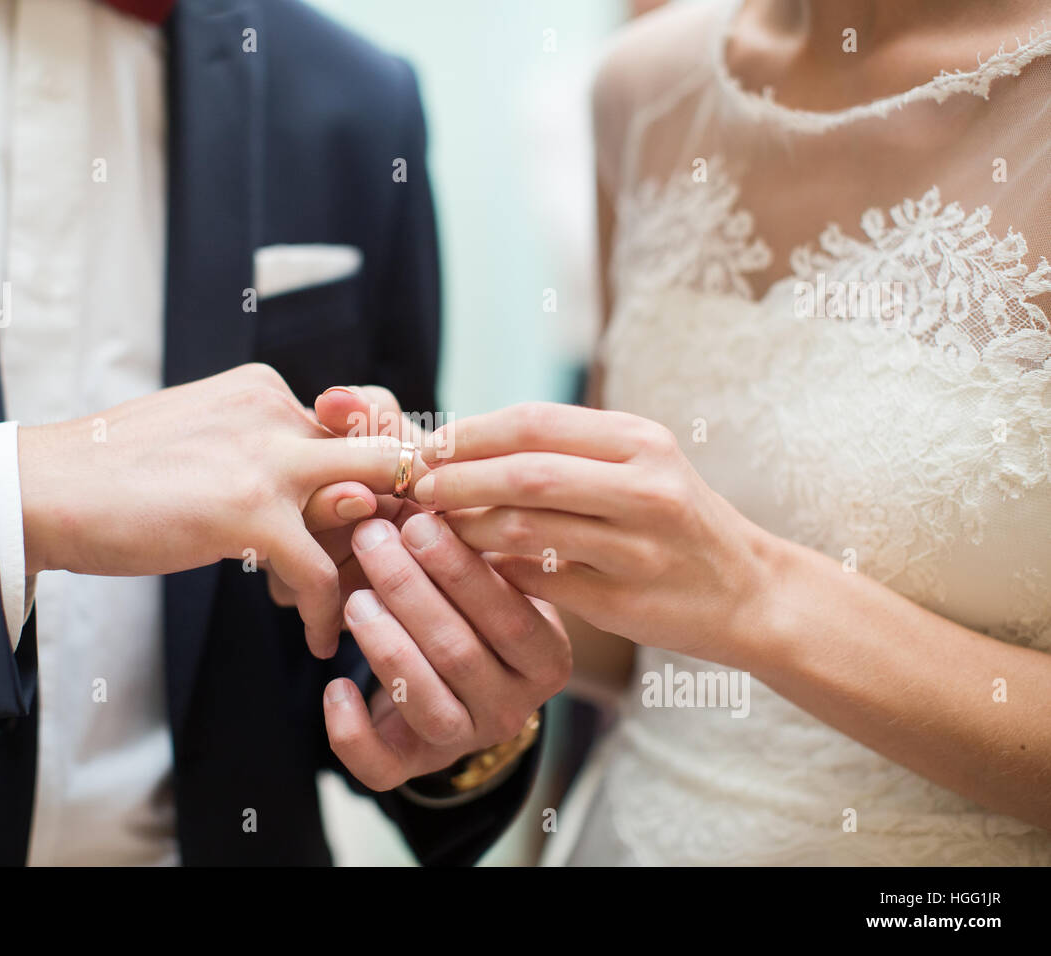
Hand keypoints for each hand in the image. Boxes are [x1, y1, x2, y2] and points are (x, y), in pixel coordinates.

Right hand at [16, 363, 426, 656]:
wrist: (42, 490)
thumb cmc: (116, 478)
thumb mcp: (204, 443)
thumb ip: (262, 457)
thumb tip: (322, 499)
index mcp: (264, 389)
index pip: (359, 424)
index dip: (377, 475)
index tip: (371, 522)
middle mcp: (274, 410)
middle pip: (383, 454)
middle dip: (399, 513)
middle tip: (393, 565)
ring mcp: (265, 458)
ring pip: (367, 509)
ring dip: (367, 569)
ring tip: (343, 607)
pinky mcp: (247, 510)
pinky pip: (320, 572)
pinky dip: (327, 613)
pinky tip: (316, 639)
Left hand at [324, 509, 570, 789]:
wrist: (466, 684)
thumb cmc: (474, 604)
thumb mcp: (486, 567)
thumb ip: (462, 527)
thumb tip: (416, 476)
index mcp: (546, 657)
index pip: (509, 618)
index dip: (460, 571)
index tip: (417, 522)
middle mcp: (513, 706)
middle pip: (460, 653)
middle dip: (410, 593)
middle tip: (371, 540)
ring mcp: (464, 739)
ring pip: (425, 704)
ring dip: (386, 647)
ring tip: (354, 599)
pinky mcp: (414, 766)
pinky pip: (381, 766)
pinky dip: (351, 730)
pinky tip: (332, 686)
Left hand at [417, 403, 771, 666]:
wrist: (747, 592)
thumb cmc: (670, 521)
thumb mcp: (634, 466)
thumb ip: (562, 452)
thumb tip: (460, 447)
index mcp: (639, 440)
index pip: (534, 422)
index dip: (470, 433)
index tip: (428, 447)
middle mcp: (646, 486)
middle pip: (526, 471)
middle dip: (459, 478)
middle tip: (419, 488)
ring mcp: (638, 546)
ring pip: (527, 527)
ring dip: (469, 527)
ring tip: (437, 529)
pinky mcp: (625, 600)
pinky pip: (540, 580)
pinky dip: (498, 571)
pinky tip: (475, 569)